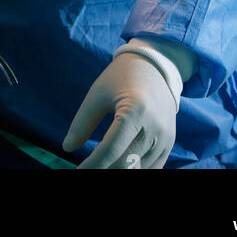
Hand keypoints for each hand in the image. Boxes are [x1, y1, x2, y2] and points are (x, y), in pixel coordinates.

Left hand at [63, 54, 176, 168]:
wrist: (154, 66)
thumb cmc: (120, 78)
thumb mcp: (97, 94)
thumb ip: (82, 122)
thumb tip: (67, 148)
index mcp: (135, 110)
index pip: (111, 149)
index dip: (93, 164)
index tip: (78, 171)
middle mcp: (154, 126)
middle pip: (126, 163)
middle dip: (104, 169)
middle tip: (88, 169)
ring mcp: (165, 136)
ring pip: (138, 168)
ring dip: (119, 170)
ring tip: (103, 166)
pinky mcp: (169, 142)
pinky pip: (153, 168)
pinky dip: (136, 170)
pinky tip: (120, 166)